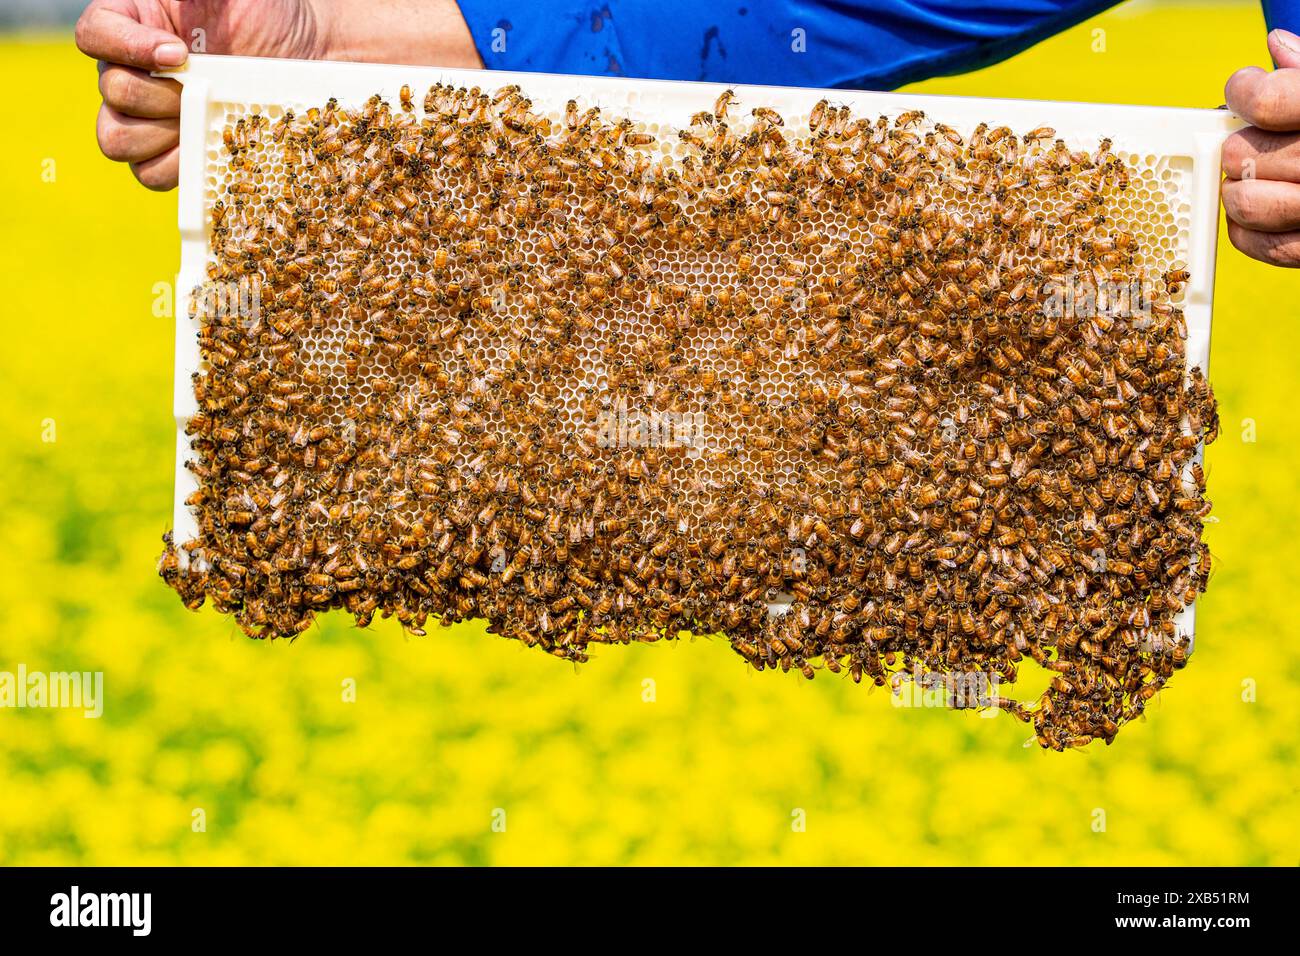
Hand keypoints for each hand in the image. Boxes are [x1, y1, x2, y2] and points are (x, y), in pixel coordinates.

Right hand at [77, 0, 325, 189]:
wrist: (301, 60)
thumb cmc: (262, 16)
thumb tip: (185, 0)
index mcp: (131, 22)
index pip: (93, 34)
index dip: (126, 46)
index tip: (179, 53)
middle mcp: (130, 70)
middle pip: (113, 93)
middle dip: (161, 95)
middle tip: (205, 88)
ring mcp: (148, 117)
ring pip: (117, 140)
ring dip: (164, 133)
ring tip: (205, 117)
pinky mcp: (172, 154)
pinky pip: (149, 174)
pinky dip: (177, 166)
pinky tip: (208, 146)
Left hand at [1222, 29, 1299, 265]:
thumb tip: (1278, 47)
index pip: (1266, 101)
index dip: (1244, 91)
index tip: (1246, 89)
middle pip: (1245, 153)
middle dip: (1241, 144)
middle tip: (1256, 140)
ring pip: (1245, 203)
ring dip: (1241, 189)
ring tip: (1258, 176)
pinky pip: (1260, 243)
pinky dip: (1248, 229)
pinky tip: (1261, 211)